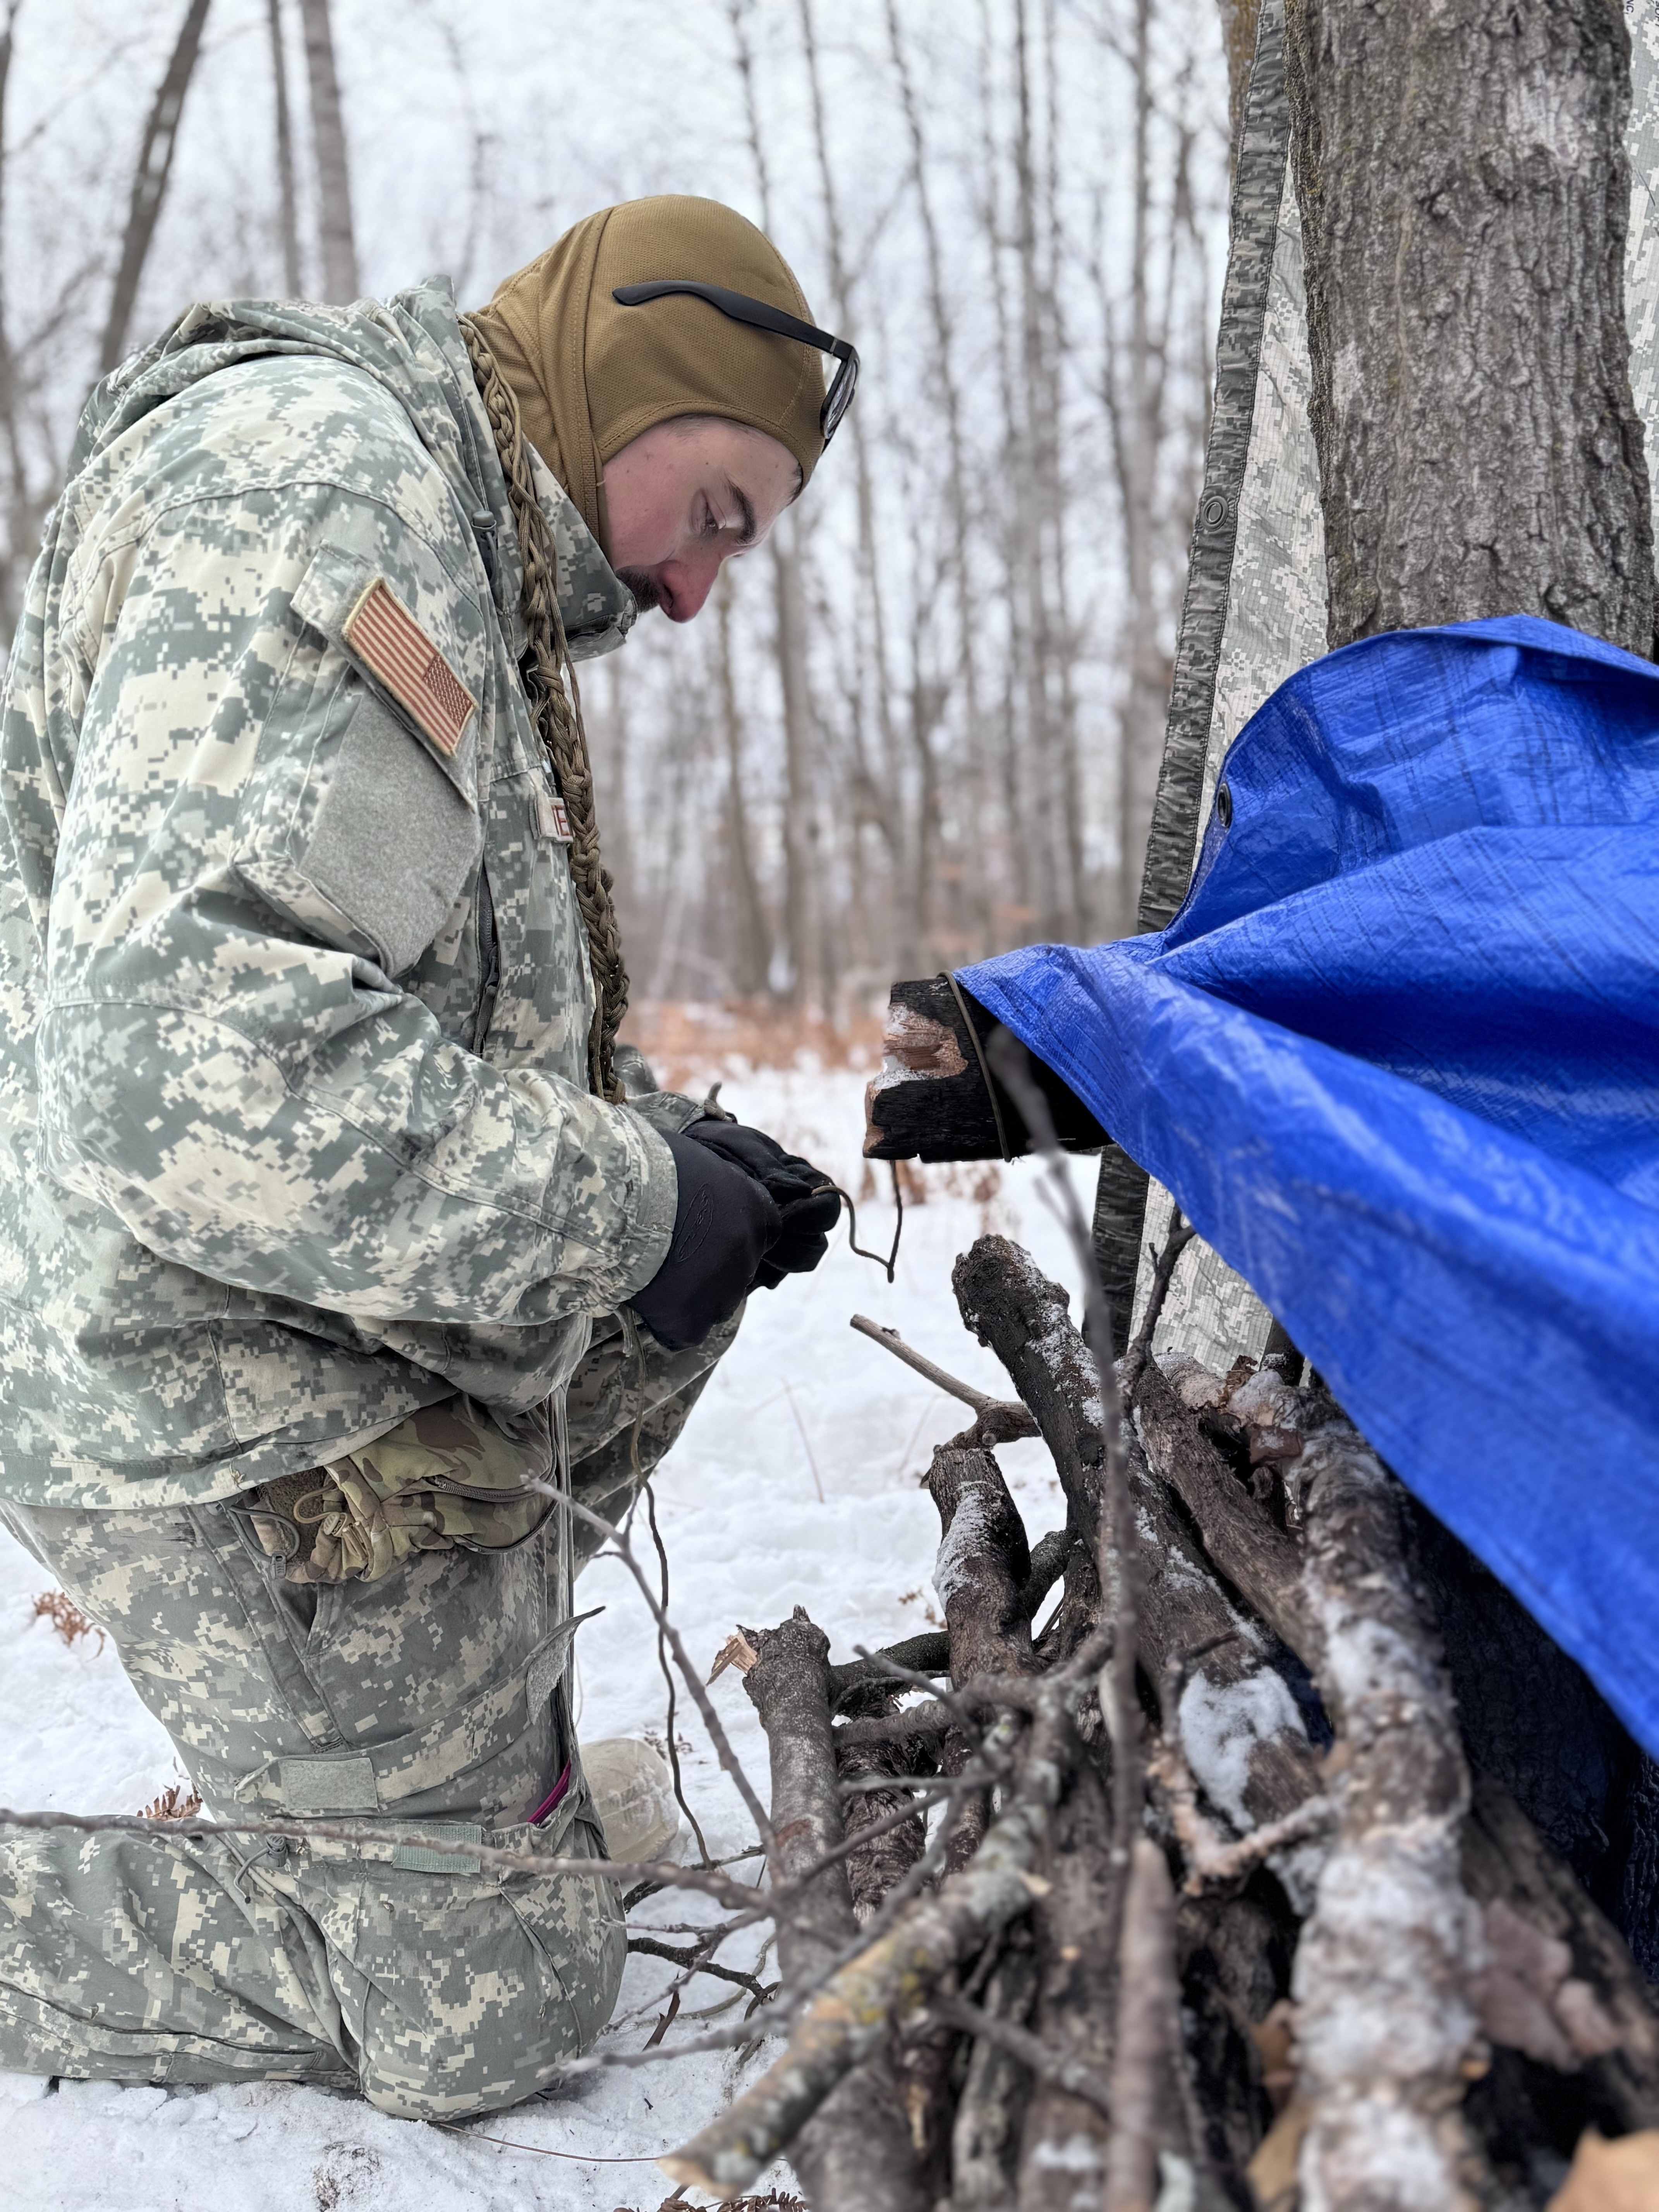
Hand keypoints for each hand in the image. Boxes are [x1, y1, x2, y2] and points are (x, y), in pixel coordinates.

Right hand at [627, 1129, 780, 1351]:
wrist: (615, 1202)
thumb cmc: (647, 1166)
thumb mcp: (695, 1161)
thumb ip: (712, 1182)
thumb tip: (704, 1184)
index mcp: (754, 1208)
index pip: (764, 1230)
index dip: (733, 1233)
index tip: (707, 1232)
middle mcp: (748, 1251)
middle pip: (737, 1269)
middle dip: (711, 1266)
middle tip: (672, 1255)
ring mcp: (723, 1291)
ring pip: (715, 1304)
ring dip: (692, 1296)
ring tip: (652, 1277)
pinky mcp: (692, 1321)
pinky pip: (685, 1331)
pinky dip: (668, 1322)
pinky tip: (645, 1301)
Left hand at [679, 1118, 841, 1287]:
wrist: (683, 1156)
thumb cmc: (719, 1146)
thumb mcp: (743, 1147)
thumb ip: (772, 1167)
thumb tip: (800, 1191)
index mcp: (803, 1186)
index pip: (827, 1211)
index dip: (810, 1216)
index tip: (780, 1210)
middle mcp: (796, 1215)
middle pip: (815, 1247)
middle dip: (791, 1247)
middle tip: (759, 1235)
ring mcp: (777, 1239)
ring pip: (795, 1265)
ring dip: (775, 1262)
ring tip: (744, 1246)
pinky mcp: (756, 1256)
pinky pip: (767, 1277)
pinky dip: (752, 1272)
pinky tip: (729, 1257)